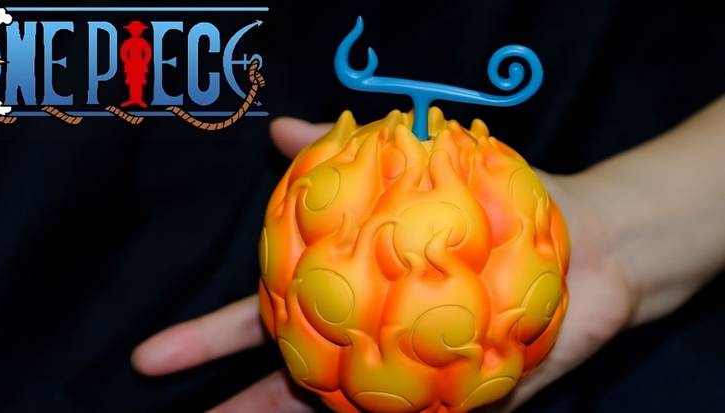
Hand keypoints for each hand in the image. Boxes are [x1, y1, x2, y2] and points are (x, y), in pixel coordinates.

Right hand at [132, 117, 637, 411]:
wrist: (590, 245)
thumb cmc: (493, 205)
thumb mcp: (410, 168)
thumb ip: (340, 159)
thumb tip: (276, 130)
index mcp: (347, 293)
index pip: (265, 316)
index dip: (209, 339)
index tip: (152, 356)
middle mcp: (368, 340)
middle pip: (291, 378)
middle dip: (239, 400)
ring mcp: (408, 378)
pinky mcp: (459, 403)